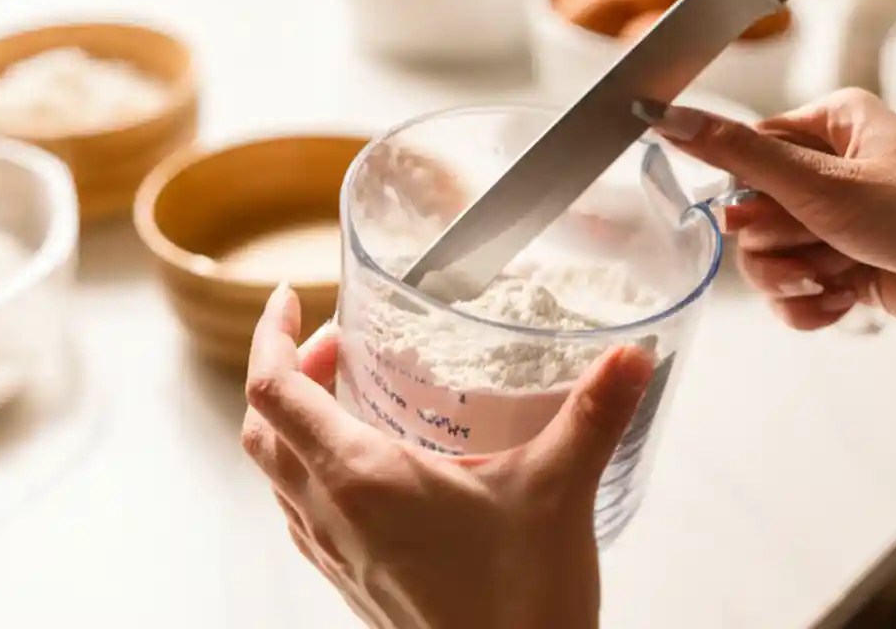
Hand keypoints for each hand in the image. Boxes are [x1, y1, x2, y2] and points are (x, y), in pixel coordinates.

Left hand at [241, 284, 652, 628]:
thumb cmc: (522, 604)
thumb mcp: (557, 491)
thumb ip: (594, 414)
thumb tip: (634, 355)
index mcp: (359, 477)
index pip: (272, 391)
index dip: (269, 336)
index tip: (289, 299)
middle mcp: (329, 514)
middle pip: (262, 429)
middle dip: (285, 372)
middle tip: (335, 343)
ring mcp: (332, 553)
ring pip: (274, 474)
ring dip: (293, 422)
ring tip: (347, 392)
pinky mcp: (349, 581)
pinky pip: (298, 512)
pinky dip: (309, 470)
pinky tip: (367, 465)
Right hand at [638, 89, 895, 333]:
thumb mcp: (822, 182)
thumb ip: (738, 156)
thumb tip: (669, 117)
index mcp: (827, 127)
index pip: (742, 156)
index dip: (741, 197)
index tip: (757, 218)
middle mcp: (831, 171)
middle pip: (749, 218)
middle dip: (773, 248)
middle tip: (812, 247)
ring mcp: (839, 222)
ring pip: (767, 261)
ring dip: (792, 281)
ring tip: (833, 279)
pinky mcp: (848, 267)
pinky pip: (795, 292)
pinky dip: (810, 305)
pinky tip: (842, 301)